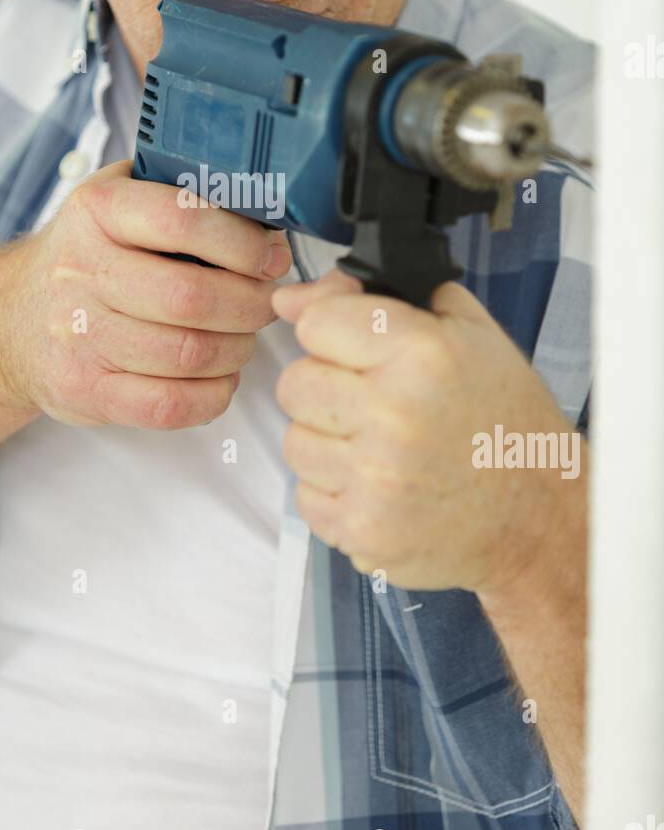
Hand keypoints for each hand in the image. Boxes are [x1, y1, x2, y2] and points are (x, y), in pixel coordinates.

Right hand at [0, 160, 290, 428]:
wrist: (12, 318)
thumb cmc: (86, 256)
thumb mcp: (118, 200)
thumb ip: (181, 193)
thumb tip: (266, 217)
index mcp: (96, 211)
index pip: (181, 219)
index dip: (242, 242)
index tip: (270, 257)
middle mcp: (80, 271)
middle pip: (192, 296)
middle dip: (251, 303)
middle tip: (265, 303)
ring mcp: (78, 336)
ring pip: (189, 352)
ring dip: (237, 349)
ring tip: (243, 337)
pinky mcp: (85, 390)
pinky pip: (169, 404)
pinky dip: (213, 394)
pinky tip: (220, 377)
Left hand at [271, 269, 584, 596]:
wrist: (540, 517)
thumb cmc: (501, 420)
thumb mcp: (466, 332)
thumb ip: (375, 298)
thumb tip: (290, 299)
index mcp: (422, 352)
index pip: (314, 322)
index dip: (332, 332)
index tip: (353, 347)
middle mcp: (394, 413)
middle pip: (295, 382)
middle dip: (326, 387)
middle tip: (371, 402)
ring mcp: (376, 479)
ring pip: (294, 441)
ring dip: (328, 442)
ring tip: (380, 447)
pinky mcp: (364, 531)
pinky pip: (306, 497)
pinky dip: (334, 492)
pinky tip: (379, 485)